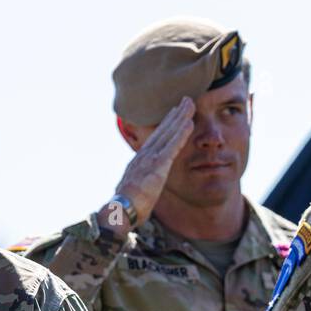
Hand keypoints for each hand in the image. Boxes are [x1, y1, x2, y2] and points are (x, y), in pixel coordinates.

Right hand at [110, 97, 194, 228]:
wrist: (120, 211)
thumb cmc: (126, 207)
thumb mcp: (133, 192)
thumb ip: (139, 185)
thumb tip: (137, 189)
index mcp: (139, 161)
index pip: (156, 139)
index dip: (166, 124)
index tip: (174, 112)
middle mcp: (144, 155)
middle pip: (163, 130)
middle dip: (175, 113)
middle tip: (186, 100)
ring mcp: (151, 159)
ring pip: (168, 133)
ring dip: (180, 117)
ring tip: (190, 103)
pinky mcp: (158, 166)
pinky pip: (172, 146)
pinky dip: (181, 133)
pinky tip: (189, 123)